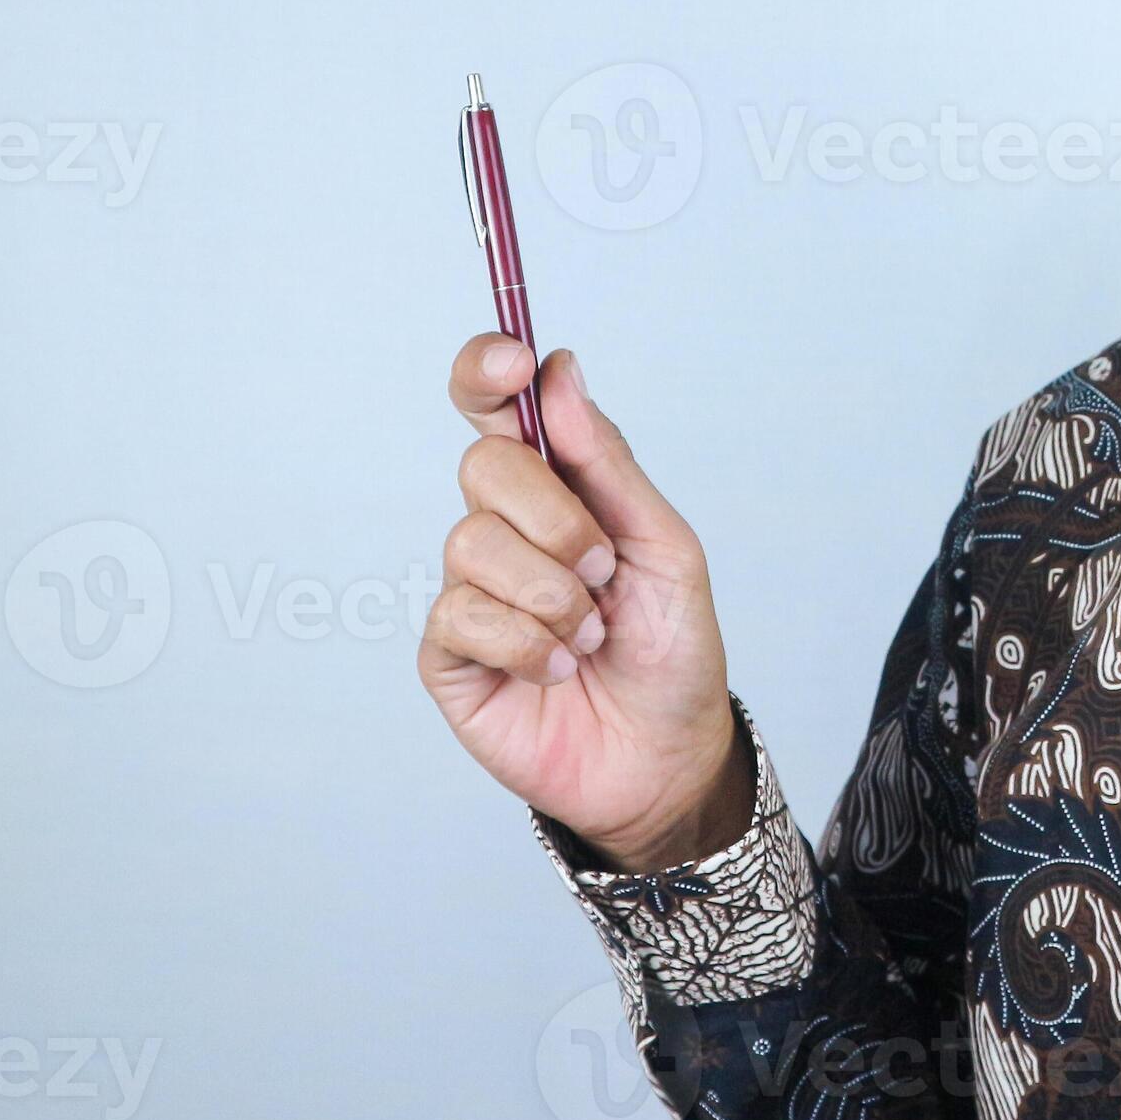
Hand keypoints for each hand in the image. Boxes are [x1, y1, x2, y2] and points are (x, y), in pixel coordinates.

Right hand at [417, 336, 753, 873]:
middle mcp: (505, 529)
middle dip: (555, 517)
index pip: (497, 407)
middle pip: (483, 464)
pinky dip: (525, 643)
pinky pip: (461, 615)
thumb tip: (560, 371)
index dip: (487, 371)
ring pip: (470, 542)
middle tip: (602, 571)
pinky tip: (556, 669)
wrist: (666, 756)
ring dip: (551, 594)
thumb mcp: (664, 546)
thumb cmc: (672, 649)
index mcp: (558, 489)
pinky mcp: (449, 655)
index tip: (512, 363)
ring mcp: (471, 590)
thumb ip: (607, 462)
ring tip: (588, 635)